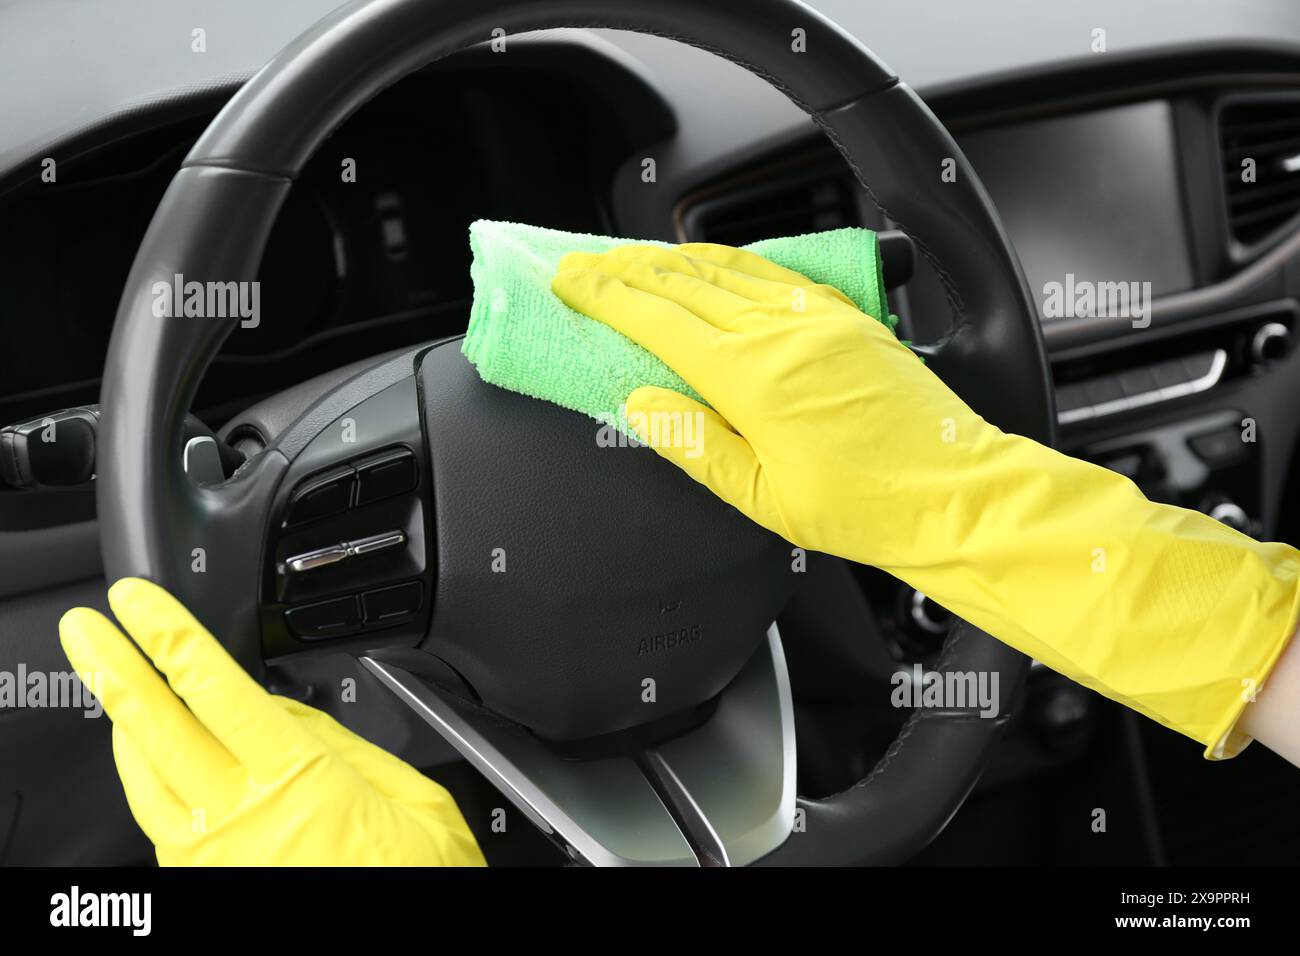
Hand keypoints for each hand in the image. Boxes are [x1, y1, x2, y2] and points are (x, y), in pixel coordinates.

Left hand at [59, 578, 484, 865]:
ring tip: (116, 685)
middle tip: (85, 628)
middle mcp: (241, 818)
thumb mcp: (415, 800)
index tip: (141, 604)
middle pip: (155, 728)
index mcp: (299, 781)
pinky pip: (159, 821)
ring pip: (142, 779)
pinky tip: (154, 762)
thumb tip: (289, 711)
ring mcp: (213, 856)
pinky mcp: (204, 883)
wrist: (410, 944)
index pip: (214, 690)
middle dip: (114, 666)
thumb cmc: (417, 883)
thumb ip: (348, 747)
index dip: (169, 637)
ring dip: (123, 725)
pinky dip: (148, 779)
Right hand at [552, 242, 1299, 759]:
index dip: (607, 295)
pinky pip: (776, 277)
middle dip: (627, 270)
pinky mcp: (848, 321)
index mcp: (754, 378)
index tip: (570, 279)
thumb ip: (695, 444)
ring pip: (730, 271)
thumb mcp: (762, 497)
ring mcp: (820, 321)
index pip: (660, 320)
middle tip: (586, 262)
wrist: (955, 495)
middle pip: (686, 283)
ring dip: (674, 260)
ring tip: (635, 258)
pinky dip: (734, 265)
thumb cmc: (865, 507)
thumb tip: (639, 406)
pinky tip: (718, 266)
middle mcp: (784, 334)